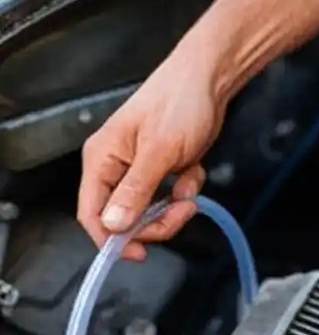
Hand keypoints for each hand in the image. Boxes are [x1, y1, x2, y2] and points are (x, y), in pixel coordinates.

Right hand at [78, 59, 225, 260]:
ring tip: (189, 187)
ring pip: (150, 210)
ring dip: (174, 206)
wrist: (209, 81)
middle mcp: (115, 167)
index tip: (138, 253)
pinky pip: (170, 196)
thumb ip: (135, 191)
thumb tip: (113, 225)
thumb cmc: (179, 103)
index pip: (92, 214)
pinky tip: (193, 170)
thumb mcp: (158, 151)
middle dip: (155, 221)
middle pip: (124, 218)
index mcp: (102, 160)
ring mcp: (139, 169)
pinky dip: (186, 189)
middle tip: (182, 210)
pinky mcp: (162, 168)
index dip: (111, 239)